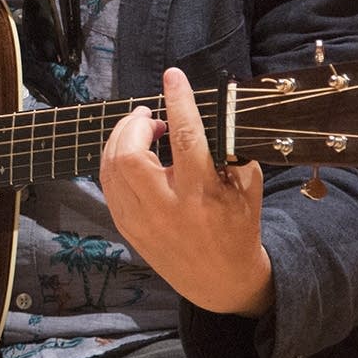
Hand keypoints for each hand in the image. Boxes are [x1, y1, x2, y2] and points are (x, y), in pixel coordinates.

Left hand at [100, 67, 273, 316]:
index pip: (185, 138)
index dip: (178, 102)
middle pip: (129, 155)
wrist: (221, 281)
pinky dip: (115, 160)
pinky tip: (131, 153)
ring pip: (111, 168)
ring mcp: (141, 220)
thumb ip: (230, 150)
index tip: (173, 76)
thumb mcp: (248, 188)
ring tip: (142, 129)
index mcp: (202, 194)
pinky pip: (108, 184)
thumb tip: (211, 111)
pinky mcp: (127, 228)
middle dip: (135, 124)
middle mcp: (166, 208)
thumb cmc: (238, 227)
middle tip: (151, 115)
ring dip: (121, 139)